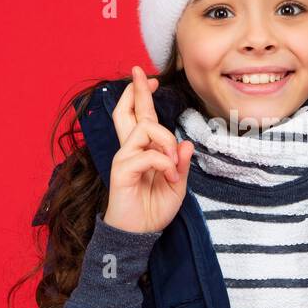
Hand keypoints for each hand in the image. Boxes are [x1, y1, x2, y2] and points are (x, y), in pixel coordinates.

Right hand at [102, 65, 194, 233]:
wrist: (139, 234)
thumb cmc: (153, 209)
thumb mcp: (177, 185)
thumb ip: (181, 164)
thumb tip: (186, 143)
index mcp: (142, 150)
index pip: (139, 116)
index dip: (142, 96)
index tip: (150, 80)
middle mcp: (130, 149)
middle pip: (127, 111)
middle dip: (136, 90)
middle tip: (140, 73)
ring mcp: (124, 157)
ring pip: (145, 128)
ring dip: (166, 142)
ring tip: (174, 165)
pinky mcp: (121, 169)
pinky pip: (147, 154)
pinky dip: (164, 163)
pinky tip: (170, 176)